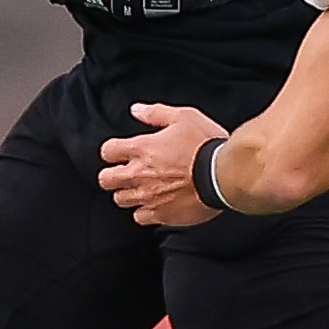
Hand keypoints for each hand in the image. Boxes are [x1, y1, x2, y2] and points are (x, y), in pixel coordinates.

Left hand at [98, 102, 230, 225]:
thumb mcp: (183, 117)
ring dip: (126, 193)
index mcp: (142, 149)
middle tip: (123, 173)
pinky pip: (140, 218)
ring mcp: (149, 197)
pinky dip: (144, 212)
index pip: (108, 151)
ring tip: (139, 189)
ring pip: (120, 200)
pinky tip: (154, 204)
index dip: (112, 151)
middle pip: (105, 180)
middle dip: (111, 175)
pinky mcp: (162, 215)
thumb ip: (156, 114)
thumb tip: (136, 110)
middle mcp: (140, 174)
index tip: (119, 152)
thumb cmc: (206, 145)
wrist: (223, 175)